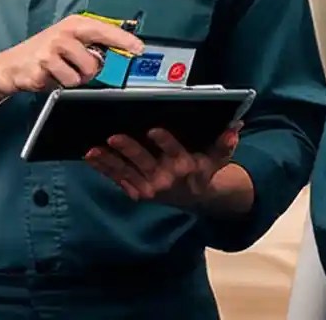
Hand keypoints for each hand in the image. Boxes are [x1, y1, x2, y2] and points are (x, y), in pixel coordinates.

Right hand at [0, 15, 143, 94]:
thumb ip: (94, 44)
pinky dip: (60, 84)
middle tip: (76, 66)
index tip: (139, 48)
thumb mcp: (70, 41)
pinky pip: (66, 83)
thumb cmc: (44, 53)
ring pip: (82, 75)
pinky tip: (49, 76)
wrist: (12, 65)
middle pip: (95, 60)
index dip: (124, 40)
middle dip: (90, 70)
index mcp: (74, 24)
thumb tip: (122, 49)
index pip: (105, 30)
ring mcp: (52, 49)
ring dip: (74, 78)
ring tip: (60, 71)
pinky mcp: (43, 66)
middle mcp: (64, 33)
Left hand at [84, 123, 241, 207]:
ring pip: (126, 171)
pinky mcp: (135, 190)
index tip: (154, 129)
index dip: (164, 141)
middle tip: (113, 136)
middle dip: (129, 149)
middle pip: (144, 161)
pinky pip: (117, 178)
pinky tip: (91, 156)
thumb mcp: (217, 157)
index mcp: (184, 165)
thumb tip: (235, 128)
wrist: (193, 197)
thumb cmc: (202, 169)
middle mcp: (165, 177)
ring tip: (93, 149)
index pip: (174, 152)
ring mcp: (148, 186)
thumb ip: (225, 143)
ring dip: (109, 160)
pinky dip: (103, 168)